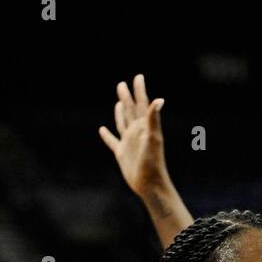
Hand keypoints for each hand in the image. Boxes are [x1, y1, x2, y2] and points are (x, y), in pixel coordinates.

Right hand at [99, 75, 168, 197]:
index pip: (141, 104)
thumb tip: (159, 99)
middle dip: (127, 97)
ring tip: (118, 102)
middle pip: (130, 110)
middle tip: (122, 84)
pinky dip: (107, 135)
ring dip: (119, 112)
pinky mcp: (121, 154)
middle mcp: (136, 132)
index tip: (138, 76)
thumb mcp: (153, 138)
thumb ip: (153, 119)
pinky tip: (102, 130)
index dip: (139, 90)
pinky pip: (112, 141)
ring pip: (122, 123)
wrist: (150, 184)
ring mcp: (129, 143)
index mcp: (144, 126)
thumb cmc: (154, 163)